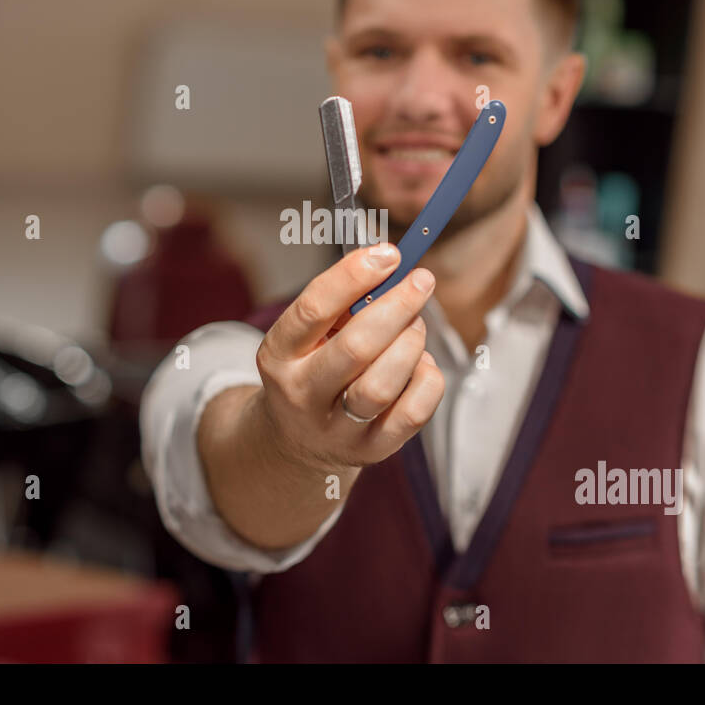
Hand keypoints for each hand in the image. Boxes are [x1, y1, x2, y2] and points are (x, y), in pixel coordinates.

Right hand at [253, 242, 444, 474]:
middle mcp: (301, 395)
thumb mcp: (308, 335)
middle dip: (397, 306)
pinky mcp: (371, 450)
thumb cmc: (312, 366)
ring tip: (415, 325)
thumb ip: (342, 302)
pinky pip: (413, 413)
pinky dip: (427, 378)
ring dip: (411, 343)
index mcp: (277, 355)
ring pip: (383, 385)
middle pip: (355, 348)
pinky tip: (420, 364)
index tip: (389, 254)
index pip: (312, 310)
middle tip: (421, 281)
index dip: (353, 276)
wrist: (298, 439)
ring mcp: (336, 429)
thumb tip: (392, 265)